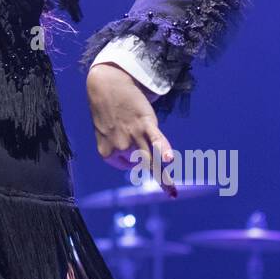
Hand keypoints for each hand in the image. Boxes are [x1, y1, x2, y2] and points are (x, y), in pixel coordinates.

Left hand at [86, 63, 176, 197]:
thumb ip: (120, 148)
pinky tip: (169, 159)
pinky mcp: (145, 123)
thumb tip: (143, 160)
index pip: (129, 165)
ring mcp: (132, 136)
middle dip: (154, 171)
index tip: (129, 140)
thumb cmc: (110, 112)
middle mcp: (120, 147)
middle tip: (172, 193)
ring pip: (151, 159)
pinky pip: (156, 140)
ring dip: (164, 178)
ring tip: (172, 192)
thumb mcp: (108, 134)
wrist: (107, 85)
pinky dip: (163, 149)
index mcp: (108, 153)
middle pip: (142, 165)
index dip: (133, 155)